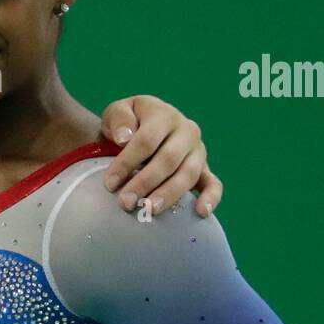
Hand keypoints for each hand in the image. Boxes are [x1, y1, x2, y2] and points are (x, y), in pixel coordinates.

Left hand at [100, 95, 222, 217]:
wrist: (141, 127)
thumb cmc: (126, 123)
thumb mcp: (117, 111)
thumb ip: (119, 119)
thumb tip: (124, 138)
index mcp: (164, 115)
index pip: (146, 140)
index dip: (127, 162)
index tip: (110, 183)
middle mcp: (186, 131)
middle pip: (168, 159)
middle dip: (145, 183)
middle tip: (126, 202)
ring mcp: (198, 151)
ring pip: (188, 174)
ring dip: (169, 194)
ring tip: (150, 210)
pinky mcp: (204, 169)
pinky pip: (213, 184)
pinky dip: (210, 198)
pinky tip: (200, 213)